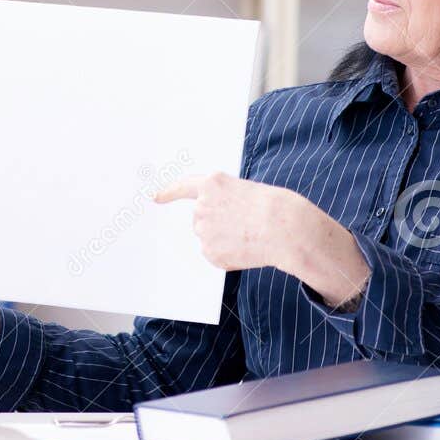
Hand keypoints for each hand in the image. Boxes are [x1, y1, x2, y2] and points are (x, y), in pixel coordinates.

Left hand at [155, 173, 367, 307]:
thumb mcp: (245, 192)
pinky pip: (215, 254)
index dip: (169, 192)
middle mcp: (201, 205)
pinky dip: (229, 255)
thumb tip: (212, 229)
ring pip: (209, 237)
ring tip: (249, 235)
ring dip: (224, 239)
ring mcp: (202, 230)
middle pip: (201, 218)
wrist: (284, 228)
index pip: (184, 187)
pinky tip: (246, 249)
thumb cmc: (274, 208)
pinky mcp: (209, 251)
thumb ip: (222, 202)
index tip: (155, 196)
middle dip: (218, 222)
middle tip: (244, 223)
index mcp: (212, 184)